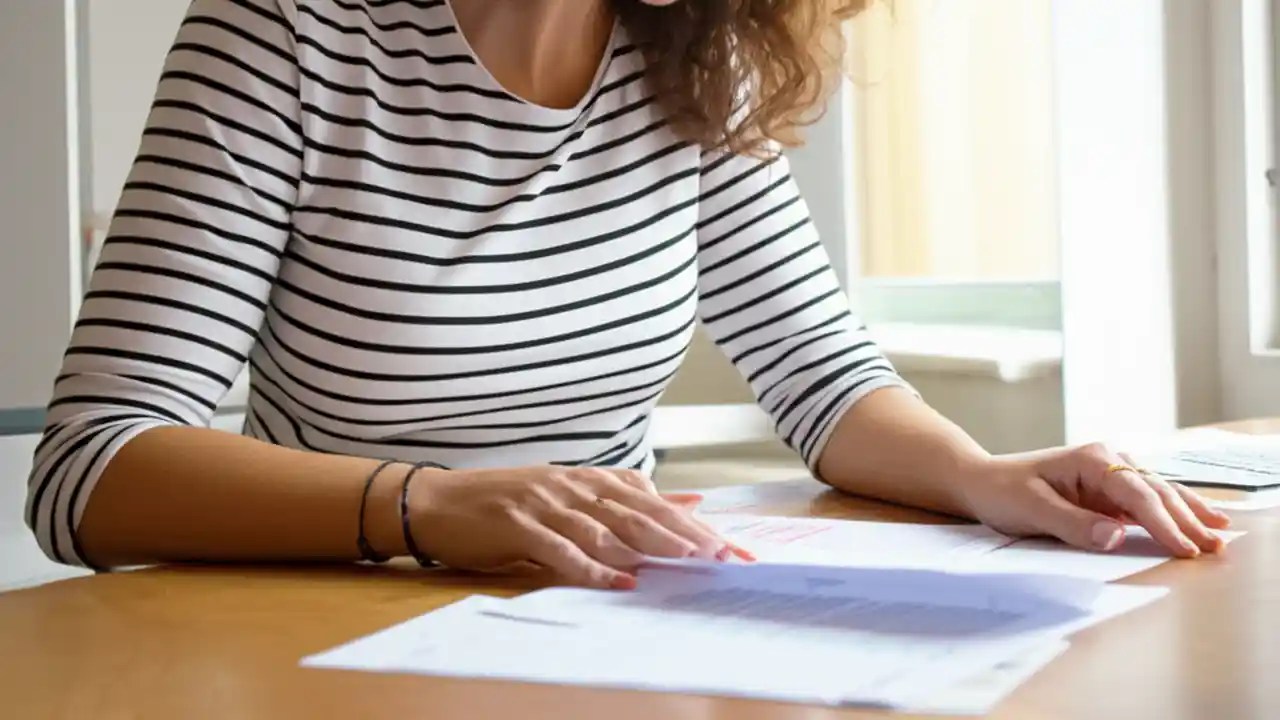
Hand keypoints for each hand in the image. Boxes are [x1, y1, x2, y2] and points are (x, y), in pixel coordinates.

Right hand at [400, 465, 737, 588]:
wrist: (436, 503)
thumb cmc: (505, 505)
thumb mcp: (570, 495)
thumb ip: (627, 500)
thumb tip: (687, 500)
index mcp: (588, 479)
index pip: (651, 499)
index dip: (692, 522)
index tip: (730, 547)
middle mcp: (572, 486)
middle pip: (638, 511)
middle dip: (683, 533)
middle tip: (721, 555)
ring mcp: (545, 503)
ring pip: (606, 526)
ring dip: (648, 545)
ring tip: (684, 562)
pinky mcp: (517, 524)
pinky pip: (561, 548)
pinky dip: (591, 566)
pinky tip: (617, 580)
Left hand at [957, 443, 1231, 556]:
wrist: (982, 481)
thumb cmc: (1001, 492)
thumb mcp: (1030, 510)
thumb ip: (1073, 524)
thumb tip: (1116, 535)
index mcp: (1091, 459)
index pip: (1136, 492)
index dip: (1162, 522)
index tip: (1184, 547)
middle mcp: (1107, 460)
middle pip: (1155, 490)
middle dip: (1186, 518)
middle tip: (1214, 547)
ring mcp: (1110, 474)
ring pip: (1158, 492)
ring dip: (1188, 512)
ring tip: (1219, 533)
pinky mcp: (1108, 489)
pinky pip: (1147, 500)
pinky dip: (1174, 510)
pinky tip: (1198, 518)